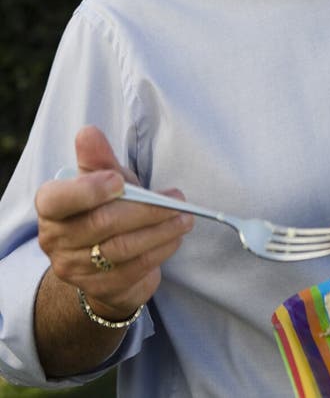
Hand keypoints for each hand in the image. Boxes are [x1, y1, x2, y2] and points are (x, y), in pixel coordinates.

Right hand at [36, 125, 193, 321]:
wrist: (103, 259)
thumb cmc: (106, 207)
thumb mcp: (105, 178)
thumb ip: (100, 158)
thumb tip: (88, 132)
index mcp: (51, 206)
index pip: (57, 199)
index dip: (88, 190)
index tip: (119, 180)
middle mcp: (54, 239)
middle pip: (101, 223)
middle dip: (145, 209)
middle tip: (177, 199)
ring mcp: (74, 269)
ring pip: (121, 248)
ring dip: (160, 231)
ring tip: (185, 218)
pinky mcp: (98, 290)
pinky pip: (132, 270)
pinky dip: (158, 252)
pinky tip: (174, 239)